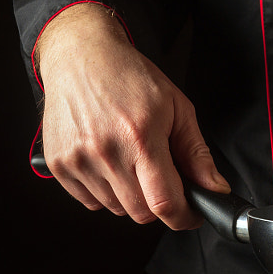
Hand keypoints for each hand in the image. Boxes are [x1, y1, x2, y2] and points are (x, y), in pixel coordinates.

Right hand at [36, 2, 229, 229]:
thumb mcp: (177, 108)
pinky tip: (110, 163)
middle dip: (160, 204)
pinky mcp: (58, 164)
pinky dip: (106, 192)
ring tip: (133, 162)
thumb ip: (197, 153)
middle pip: (141, 212)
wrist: (82, 56)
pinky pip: (90, 201)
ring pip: (116, 209)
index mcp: (141, 137)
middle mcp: (106, 151)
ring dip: (132, 197)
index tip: (191, 215)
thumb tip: (214, 188)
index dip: (184, 217)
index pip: (165, 202)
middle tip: (163, 180)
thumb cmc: (130, 77)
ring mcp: (78, 160)